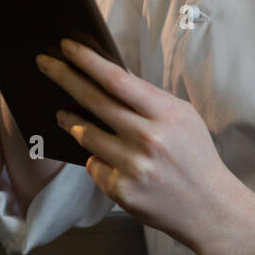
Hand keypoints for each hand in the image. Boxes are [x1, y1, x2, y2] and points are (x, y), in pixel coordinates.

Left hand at [36, 38, 239, 253]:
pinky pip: (94, 165)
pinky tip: (106, 158)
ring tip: (63, 113)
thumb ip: (148, 98)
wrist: (210, 208)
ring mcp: (133, 167)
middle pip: (94, 101)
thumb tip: (108, 76)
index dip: (88, 61)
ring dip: (69, 120)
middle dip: (64, 77)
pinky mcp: (122, 191)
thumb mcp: (182, 117)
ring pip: (85, 135)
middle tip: (44, 64)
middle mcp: (148, 139)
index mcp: (166, 114)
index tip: (66, 46)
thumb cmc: (195, 156)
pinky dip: (96, 158)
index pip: (118, 80)